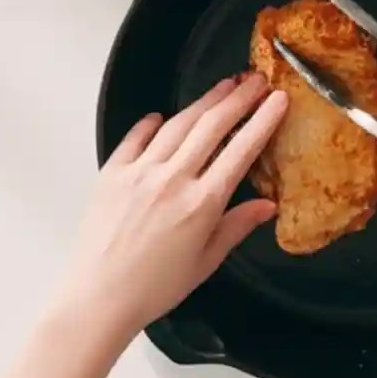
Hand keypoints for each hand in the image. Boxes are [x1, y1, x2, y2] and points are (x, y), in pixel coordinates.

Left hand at [52, 75, 287, 341]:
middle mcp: (172, 179)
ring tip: (223, 87)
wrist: (98, 297)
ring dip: (203, 101)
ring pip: (177, 124)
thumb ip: (236, 227)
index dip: (262, 121)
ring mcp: (139, 172)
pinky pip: (136, 138)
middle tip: (255, 80)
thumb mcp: (205, 262)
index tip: (278, 99)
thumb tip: (267, 205)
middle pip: (211, 125)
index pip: (240, 150)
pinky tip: (163, 116)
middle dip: (238, 98)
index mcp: (201, 203)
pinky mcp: (111, 173)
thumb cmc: (155, 288)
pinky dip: (153, 124)